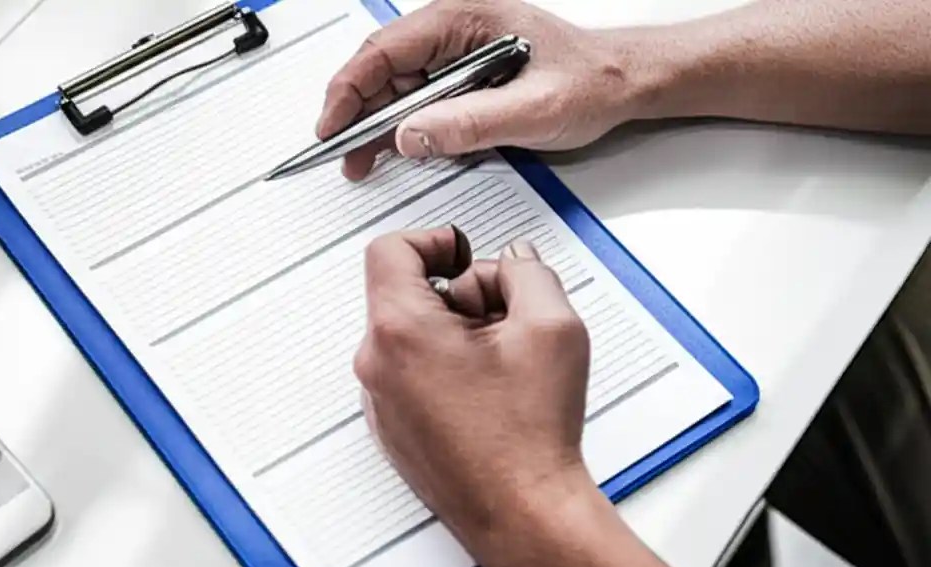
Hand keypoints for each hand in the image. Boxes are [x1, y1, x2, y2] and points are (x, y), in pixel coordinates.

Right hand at [318, 0, 643, 178]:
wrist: (622, 85)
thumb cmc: (590, 81)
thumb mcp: (533, 110)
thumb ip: (470, 124)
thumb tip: (411, 137)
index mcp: (465, 18)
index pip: (386, 49)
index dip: (350, 89)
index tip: (332, 126)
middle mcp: (454, 29)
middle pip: (383, 68)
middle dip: (357, 112)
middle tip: (343, 153)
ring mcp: (456, 52)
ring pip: (396, 85)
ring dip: (377, 123)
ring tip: (362, 160)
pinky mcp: (461, 76)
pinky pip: (418, 98)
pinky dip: (401, 125)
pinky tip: (393, 149)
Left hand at [354, 226, 595, 565]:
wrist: (522, 513)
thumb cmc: (529, 436)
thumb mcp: (552, 326)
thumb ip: (530, 272)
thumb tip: (515, 261)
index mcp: (400, 331)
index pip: (390, 250)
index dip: (436, 241)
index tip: (466, 256)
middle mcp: (378, 366)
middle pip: (406, 295)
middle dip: (461, 295)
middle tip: (508, 318)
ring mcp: (382, 402)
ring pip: (412, 337)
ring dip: (456, 334)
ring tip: (505, 363)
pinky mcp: (395, 429)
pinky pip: (412, 376)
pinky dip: (447, 369)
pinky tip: (491, 394)